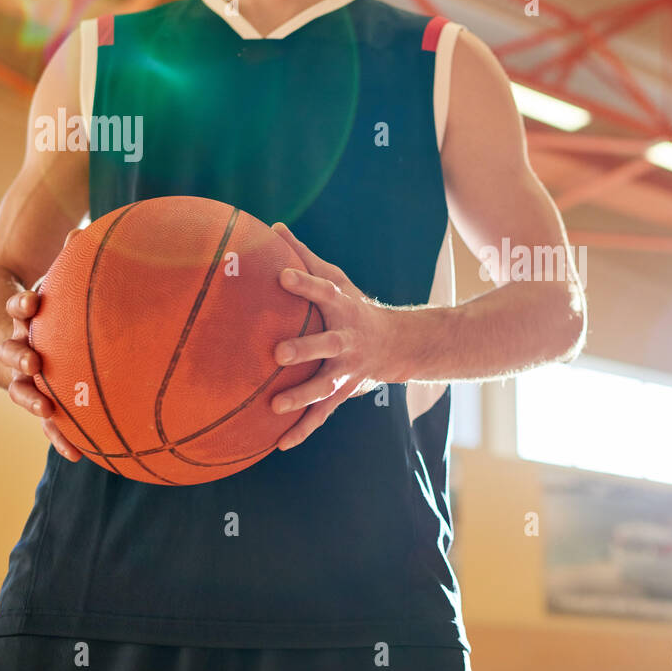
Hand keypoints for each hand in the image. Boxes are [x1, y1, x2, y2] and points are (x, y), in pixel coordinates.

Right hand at [0, 229, 81, 461]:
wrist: (9, 330)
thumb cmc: (46, 301)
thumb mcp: (54, 280)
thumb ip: (68, 259)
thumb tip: (83, 231)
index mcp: (21, 319)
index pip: (16, 311)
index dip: (21, 309)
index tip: (28, 306)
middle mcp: (17, 348)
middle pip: (12, 353)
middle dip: (20, 358)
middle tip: (32, 361)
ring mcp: (24, 377)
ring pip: (22, 390)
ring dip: (33, 400)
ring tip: (47, 410)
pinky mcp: (40, 398)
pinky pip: (50, 420)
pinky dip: (60, 435)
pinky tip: (79, 454)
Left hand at [269, 222, 400, 449]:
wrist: (398, 345)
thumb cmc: (355, 307)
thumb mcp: (337, 280)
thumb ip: (305, 258)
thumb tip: (273, 227)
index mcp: (343, 309)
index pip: (324, 292)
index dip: (304, 284)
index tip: (281, 275)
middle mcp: (347, 340)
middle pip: (326, 344)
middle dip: (304, 349)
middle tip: (278, 352)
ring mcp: (347, 370)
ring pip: (325, 385)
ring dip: (302, 396)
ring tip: (274, 406)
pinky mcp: (344, 392)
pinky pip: (323, 414)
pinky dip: (303, 429)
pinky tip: (279, 443)